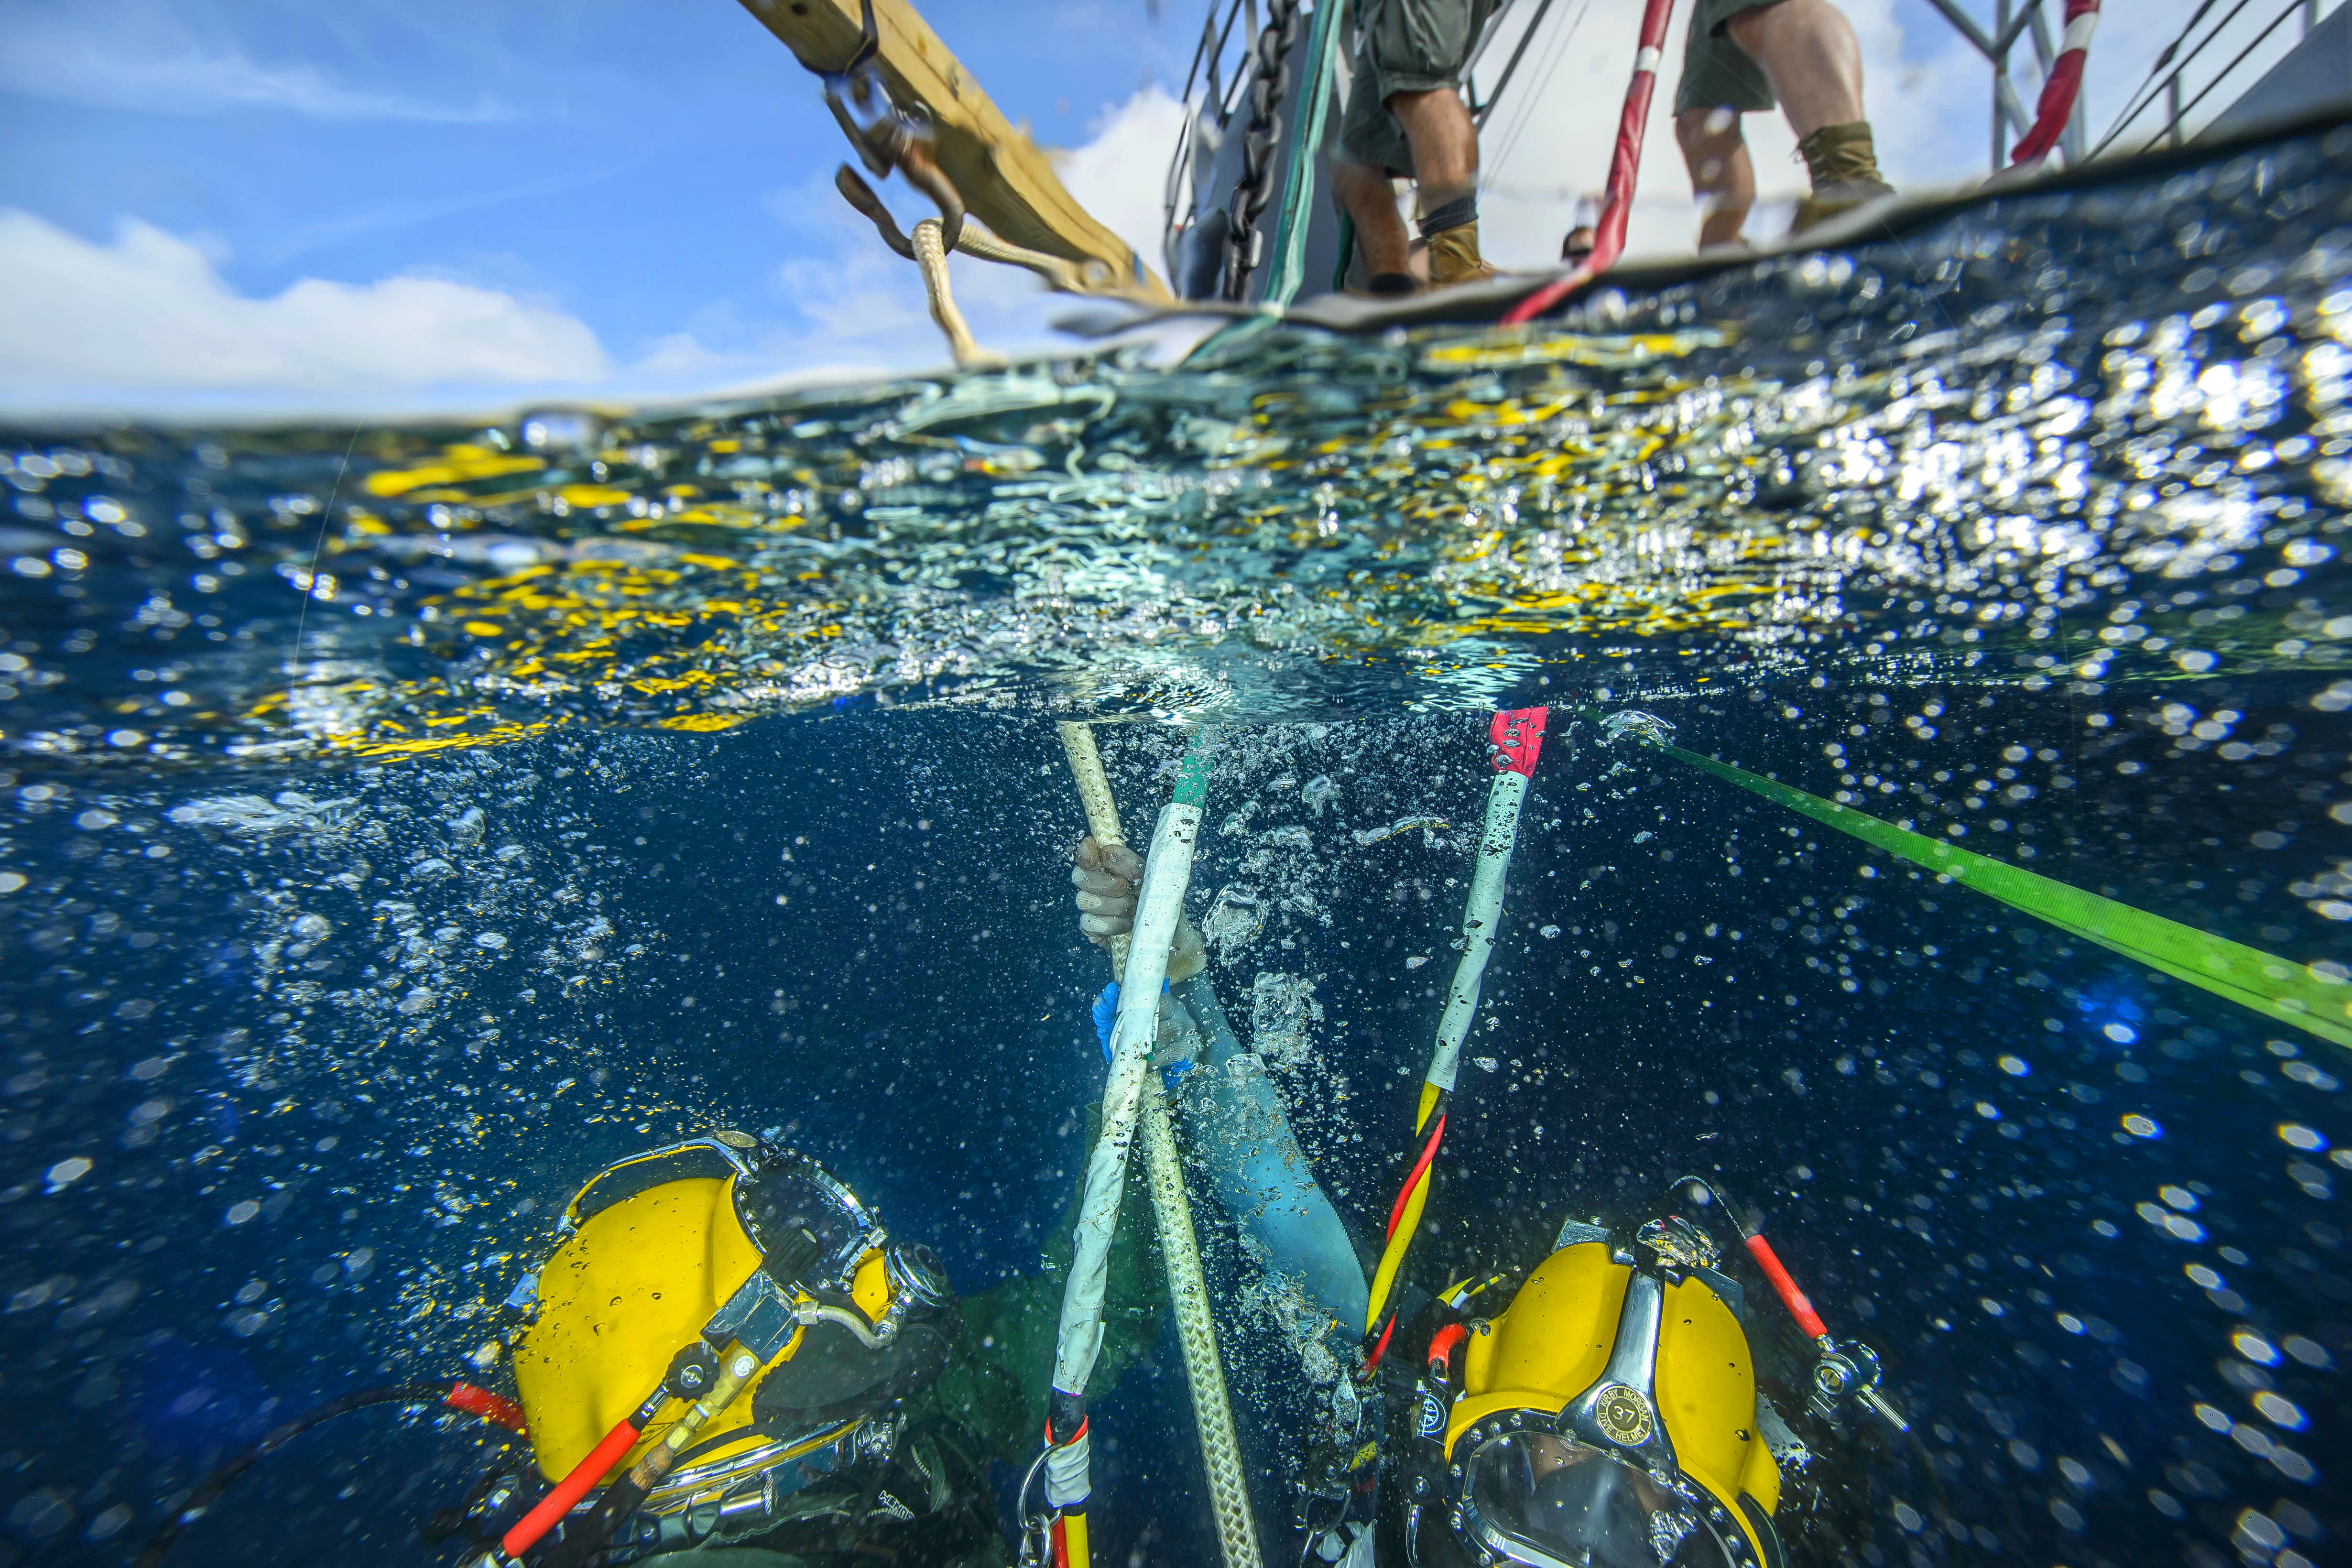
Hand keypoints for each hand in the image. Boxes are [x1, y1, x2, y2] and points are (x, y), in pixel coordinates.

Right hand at [1071, 835, 1206, 980]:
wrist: (1168, 932)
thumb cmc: (1159, 899)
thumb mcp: (1152, 877)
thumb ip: (1130, 863)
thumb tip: (1106, 851)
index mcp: (1107, 866)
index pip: (1085, 855)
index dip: (1086, 854)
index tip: (1100, 856)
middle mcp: (1094, 885)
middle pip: (1080, 878)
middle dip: (1105, 883)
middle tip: (1126, 888)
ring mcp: (1091, 908)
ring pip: (1085, 902)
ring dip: (1113, 906)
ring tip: (1133, 911)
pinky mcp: (1092, 930)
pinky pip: (1089, 925)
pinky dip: (1111, 925)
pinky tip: (1127, 926)